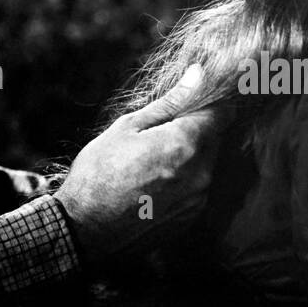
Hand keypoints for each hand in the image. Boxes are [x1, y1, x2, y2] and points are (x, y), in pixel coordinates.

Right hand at [54, 65, 220, 264]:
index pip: (223, 113)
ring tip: (152, 159)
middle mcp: (201, 173)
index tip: (196, 97)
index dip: (212, 101)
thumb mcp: (127, 128)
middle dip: (197, 128)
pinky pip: (199, 188)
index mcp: (185, 144)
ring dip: (190, 155)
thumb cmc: (99, 173)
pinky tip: (154, 182)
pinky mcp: (192, 219)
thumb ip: (169, 104)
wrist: (85, 231)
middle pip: (215, 138)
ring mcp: (199, 200)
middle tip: (163, 128)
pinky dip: (185, 179)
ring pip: (207, 164)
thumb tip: (197, 75)